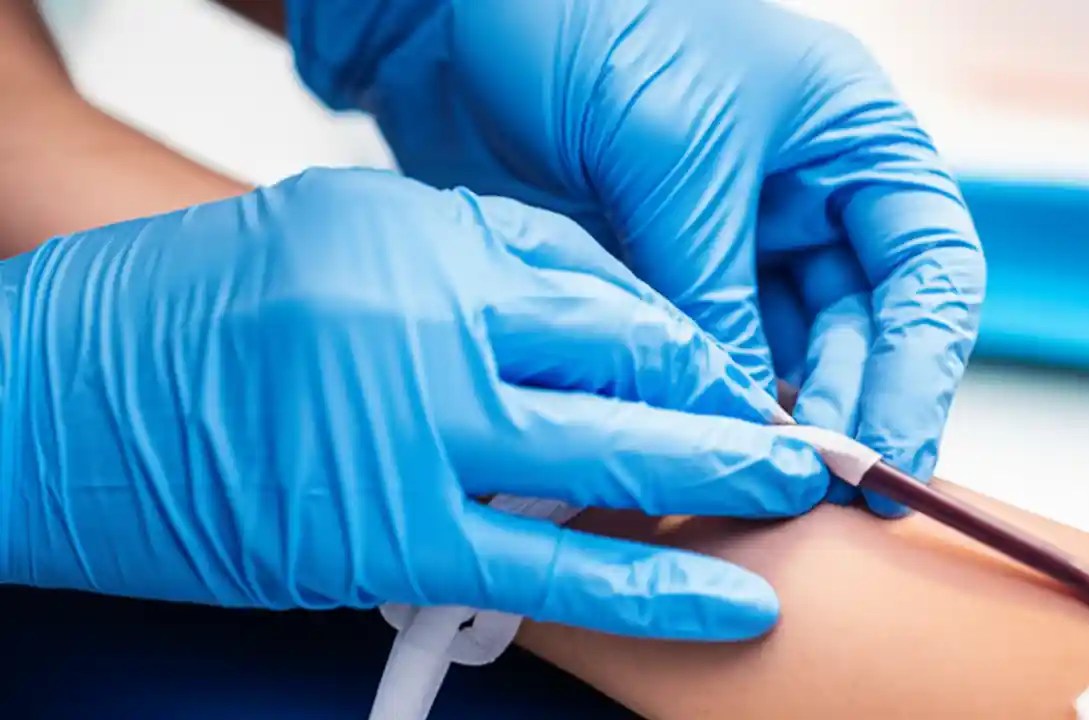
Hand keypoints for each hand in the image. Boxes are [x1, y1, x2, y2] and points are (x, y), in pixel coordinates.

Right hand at [0, 168, 827, 639]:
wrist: (45, 405)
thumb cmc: (185, 312)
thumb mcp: (340, 235)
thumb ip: (470, 260)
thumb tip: (592, 311)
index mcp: (422, 239)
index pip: (602, 289)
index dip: (681, 342)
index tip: (724, 375)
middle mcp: (431, 323)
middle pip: (629, 366)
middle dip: (727, 407)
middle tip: (799, 438)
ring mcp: (416, 433)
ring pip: (611, 467)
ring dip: (717, 489)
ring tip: (794, 503)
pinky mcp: (390, 540)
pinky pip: (553, 573)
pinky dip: (652, 591)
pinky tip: (727, 602)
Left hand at [287, 0, 986, 513]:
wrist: (448, 12)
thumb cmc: (581, 17)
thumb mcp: (673, 153)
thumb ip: (714, 293)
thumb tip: (743, 423)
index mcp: (848, 137)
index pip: (928, 270)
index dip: (921, 369)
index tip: (888, 457)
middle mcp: (804, 194)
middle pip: (865, 327)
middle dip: (849, 407)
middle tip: (816, 485)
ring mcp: (733, 238)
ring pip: (787, 352)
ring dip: (779, 417)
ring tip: (763, 481)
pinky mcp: (663, 269)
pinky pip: (707, 353)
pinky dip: (709, 403)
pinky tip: (700, 446)